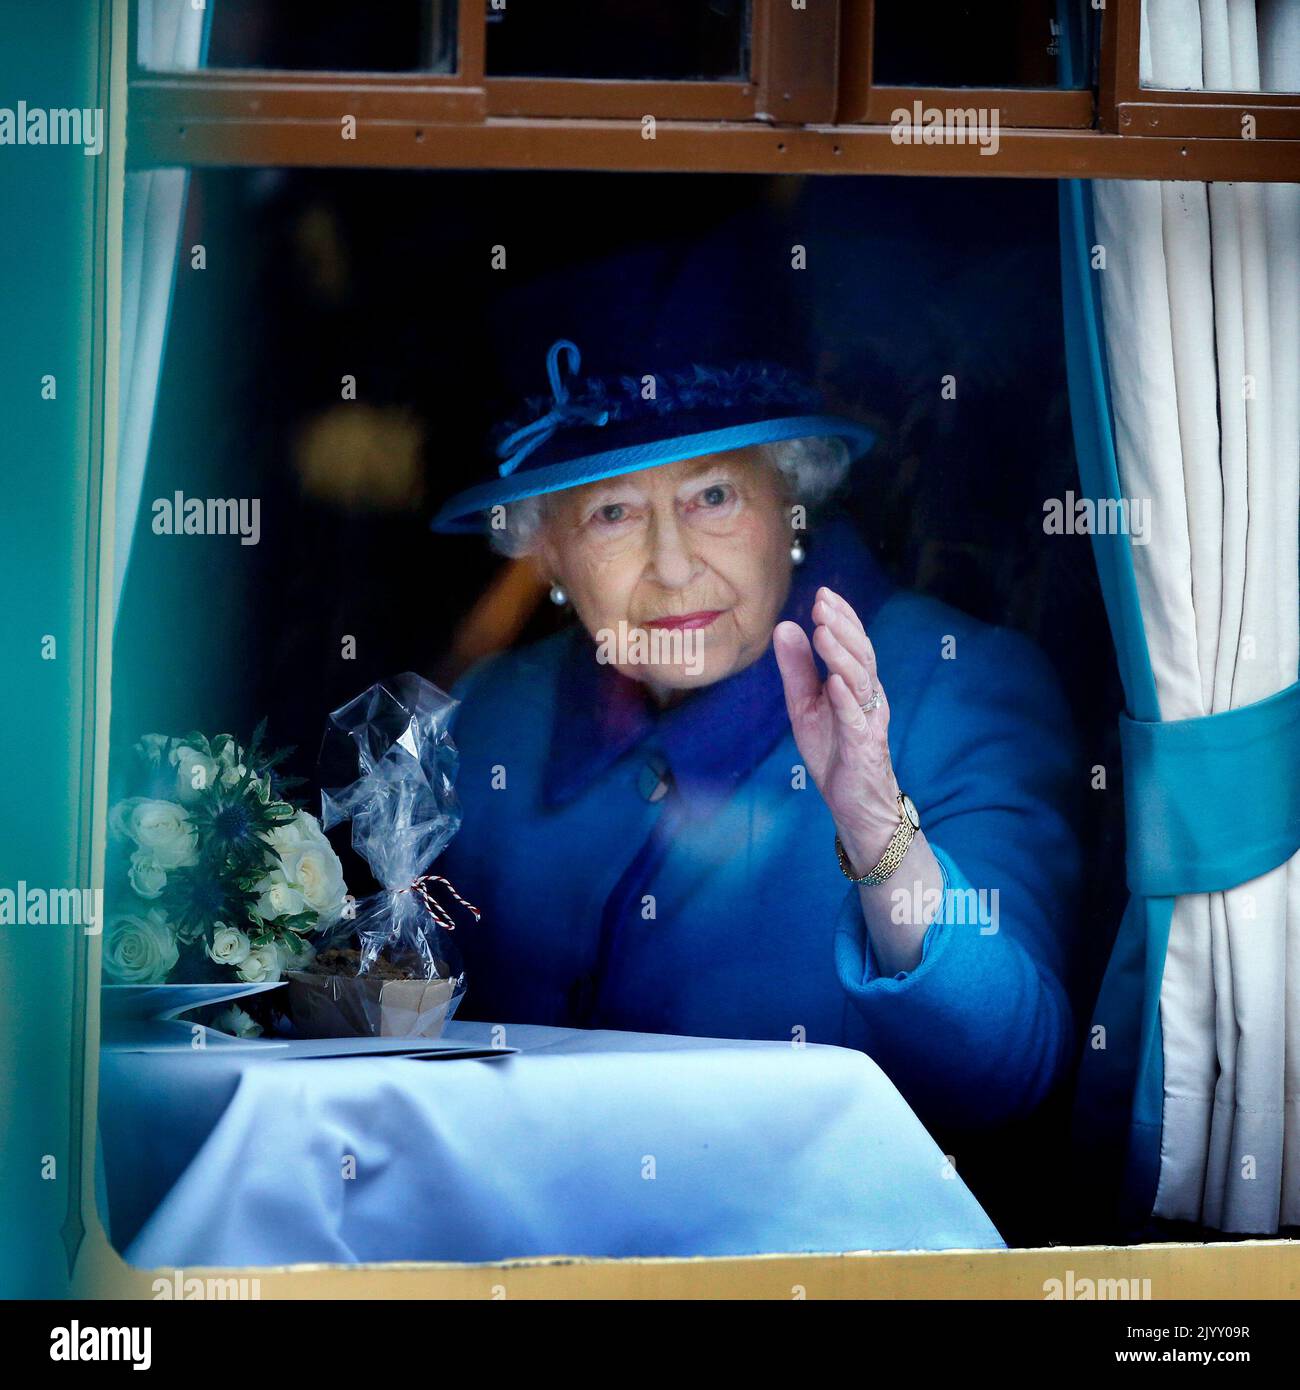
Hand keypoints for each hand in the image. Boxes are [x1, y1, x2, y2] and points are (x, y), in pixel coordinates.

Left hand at [773, 587, 901, 873]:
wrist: (852, 800)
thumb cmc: (833, 749)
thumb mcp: (805, 703)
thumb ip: (797, 668)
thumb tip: (785, 626)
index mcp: (856, 683)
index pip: (852, 642)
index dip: (842, 617)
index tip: (823, 593)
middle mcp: (868, 696)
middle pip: (861, 653)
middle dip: (842, 626)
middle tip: (822, 603)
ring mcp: (869, 719)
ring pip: (861, 680)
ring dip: (842, 654)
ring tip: (824, 632)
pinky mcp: (864, 745)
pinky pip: (857, 718)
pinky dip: (846, 698)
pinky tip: (834, 680)